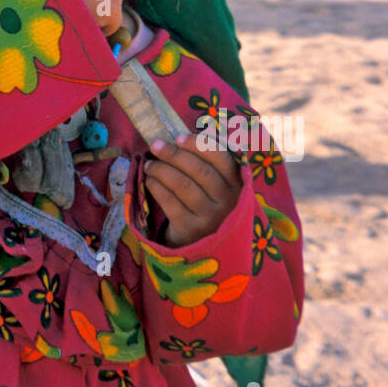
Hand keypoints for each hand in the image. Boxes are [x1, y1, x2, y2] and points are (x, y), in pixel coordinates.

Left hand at [144, 128, 242, 246]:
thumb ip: (210, 166)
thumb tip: (178, 138)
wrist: (204, 248)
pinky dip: (156, 187)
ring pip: (182, 185)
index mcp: (238, 187)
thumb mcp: (220, 189)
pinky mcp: (191, 230)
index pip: (221, 158)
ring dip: (161, 170)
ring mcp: (210, 218)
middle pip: (199, 170)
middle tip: (156, 145)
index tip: (178, 138)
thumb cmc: (209, 207)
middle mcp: (227, 203)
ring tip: (149, 164)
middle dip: (173, 154)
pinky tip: (150, 181)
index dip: (198, 145)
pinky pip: (170, 202)